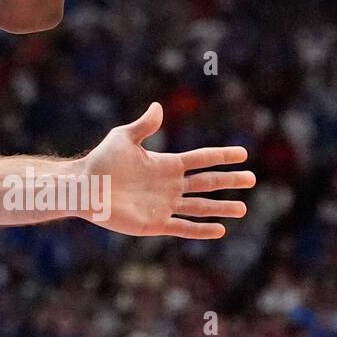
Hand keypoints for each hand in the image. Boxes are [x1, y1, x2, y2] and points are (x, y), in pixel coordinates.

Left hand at [77, 102, 255, 237]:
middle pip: (207, 182)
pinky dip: (202, 230)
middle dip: (229, 181)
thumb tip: (158, 106)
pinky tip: (219, 229)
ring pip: (200, 206)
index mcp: (165, 164)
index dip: (221, 156)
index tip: (243, 153)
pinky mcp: (155, 223)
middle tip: (252, 179)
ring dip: (221, 207)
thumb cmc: (101, 161)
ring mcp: (164, 205)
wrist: (84, 188)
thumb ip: (143, 126)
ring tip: (243, 208)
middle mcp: (169, 185)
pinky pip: (184, 227)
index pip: (200, 159)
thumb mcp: (123, 138)